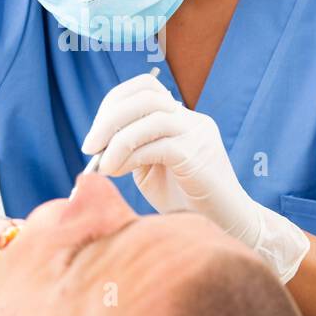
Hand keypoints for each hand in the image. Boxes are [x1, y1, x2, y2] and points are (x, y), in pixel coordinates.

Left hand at [82, 72, 309, 281]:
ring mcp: (198, 134)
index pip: (145, 88)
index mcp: (181, 118)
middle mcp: (192, 120)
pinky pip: (157, 144)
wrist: (226, 227)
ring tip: (103, 164)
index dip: (113, 104)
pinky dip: (130, 155)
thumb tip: (96, 146)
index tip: (95, 136)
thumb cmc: (185, 202)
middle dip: (109, 118)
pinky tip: (118, 172)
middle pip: (146, 95)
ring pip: (151, 114)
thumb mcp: (150, 170)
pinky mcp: (199, 155)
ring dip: (117, 138)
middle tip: (90, 147)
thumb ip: (130, 151)